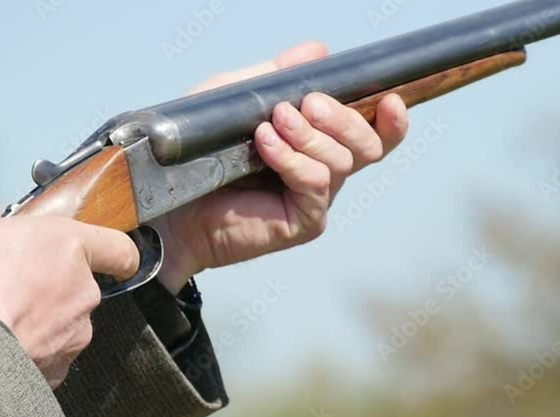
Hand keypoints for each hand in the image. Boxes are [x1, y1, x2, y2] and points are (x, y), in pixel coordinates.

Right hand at [0, 188, 139, 387]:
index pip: (119, 249)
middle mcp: (83, 292)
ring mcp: (75, 334)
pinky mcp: (58, 369)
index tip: (113, 260)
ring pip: (62, 323)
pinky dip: (26, 352)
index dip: (117, 254)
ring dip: (36, 321)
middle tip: (7, 285)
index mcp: (69, 248)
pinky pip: (46, 356)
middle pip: (77, 286)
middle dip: (47, 286)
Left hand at [152, 42, 409, 292]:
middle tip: (308, 103)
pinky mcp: (302, 222)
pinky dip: (292, 159)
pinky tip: (265, 144)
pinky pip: (315, 184)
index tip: (390, 98)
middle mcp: (325, 172)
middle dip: (344, 118)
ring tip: (274, 121)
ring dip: (310, 136)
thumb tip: (318, 51)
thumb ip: (276, 77)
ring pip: (342, 163)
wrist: (169, 203)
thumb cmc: (199, 152)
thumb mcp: (236, 98)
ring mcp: (315, 199)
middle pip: (367, 146)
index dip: (391, 120)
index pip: (372, 133)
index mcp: (319, 142)